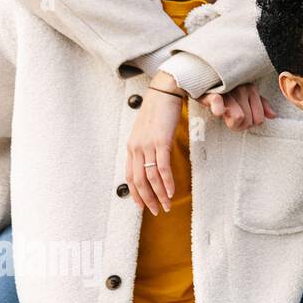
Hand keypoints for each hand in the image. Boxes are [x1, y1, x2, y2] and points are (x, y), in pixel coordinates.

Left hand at [127, 73, 183, 214]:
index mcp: (132, 146)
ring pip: (150, 177)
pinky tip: (172, 191)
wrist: (165, 91)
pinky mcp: (160, 141)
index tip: (144, 206)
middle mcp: (136, 148)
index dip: (136, 194)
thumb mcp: (150, 129)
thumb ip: (149, 144)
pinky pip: (162, 167)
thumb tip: (153, 157)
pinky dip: (167, 182)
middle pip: (138, 181)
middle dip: (148, 200)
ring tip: (167, 206)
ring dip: (159, 194)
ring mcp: (147, 145)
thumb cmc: (160, 109)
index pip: (130, 176)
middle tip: (157, 211)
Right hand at [197, 83, 274, 130]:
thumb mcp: (245, 94)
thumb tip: (273, 116)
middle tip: (230, 119)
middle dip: (239, 126)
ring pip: (238, 118)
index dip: (249, 124)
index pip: (259, 118)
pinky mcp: (210, 92)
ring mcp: (228, 90)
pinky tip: (218, 111)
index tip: (240, 121)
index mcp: (251, 90)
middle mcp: (242, 89)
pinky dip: (218, 108)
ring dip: (230, 122)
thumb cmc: (225, 89)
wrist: (201, 77)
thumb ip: (260, 104)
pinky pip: (218, 102)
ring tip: (224, 116)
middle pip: (248, 121)